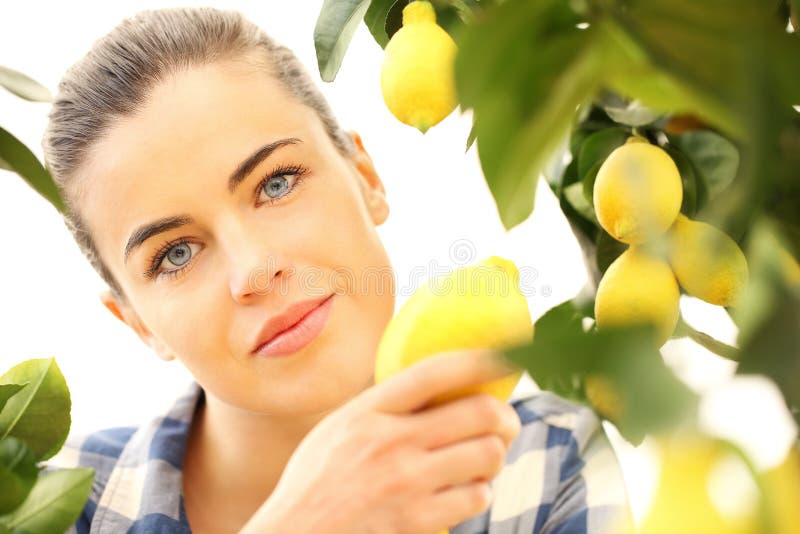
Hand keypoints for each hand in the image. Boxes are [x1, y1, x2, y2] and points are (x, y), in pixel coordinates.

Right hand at [239, 348, 521, 533]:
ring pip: (488, 455)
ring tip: (481, 461)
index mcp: (367, 412)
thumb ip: (381, 408)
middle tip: (506, 424)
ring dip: (493, 458)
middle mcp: (390, 442)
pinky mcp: (417, 522)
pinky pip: (476, 497)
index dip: (478, 360)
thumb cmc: (316, 483)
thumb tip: (435, 386)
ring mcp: (406, 484)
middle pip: (480, 412)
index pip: (434, 373)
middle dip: (506, 417)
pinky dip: (478, 494)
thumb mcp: (338, 429)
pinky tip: (461, 493)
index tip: (504, 357)